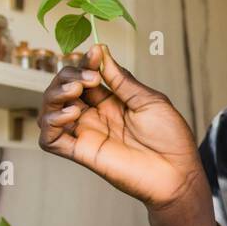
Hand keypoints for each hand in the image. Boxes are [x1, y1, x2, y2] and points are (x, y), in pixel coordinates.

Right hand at [38, 44, 206, 210]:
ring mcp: (86, 134)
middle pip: (62, 90)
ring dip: (54, 95)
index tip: (96, 53)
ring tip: (76, 91)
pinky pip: (49, 140)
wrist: (177, 173)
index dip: (85, 62)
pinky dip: (50, 123)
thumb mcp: (148, 100)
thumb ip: (121, 80)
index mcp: (111, 102)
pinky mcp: (81, 153)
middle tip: (89, 78)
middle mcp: (95, 117)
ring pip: (49, 111)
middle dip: (68, 75)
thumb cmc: (170, 139)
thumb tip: (102, 51)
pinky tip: (72, 114)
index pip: (85, 76)